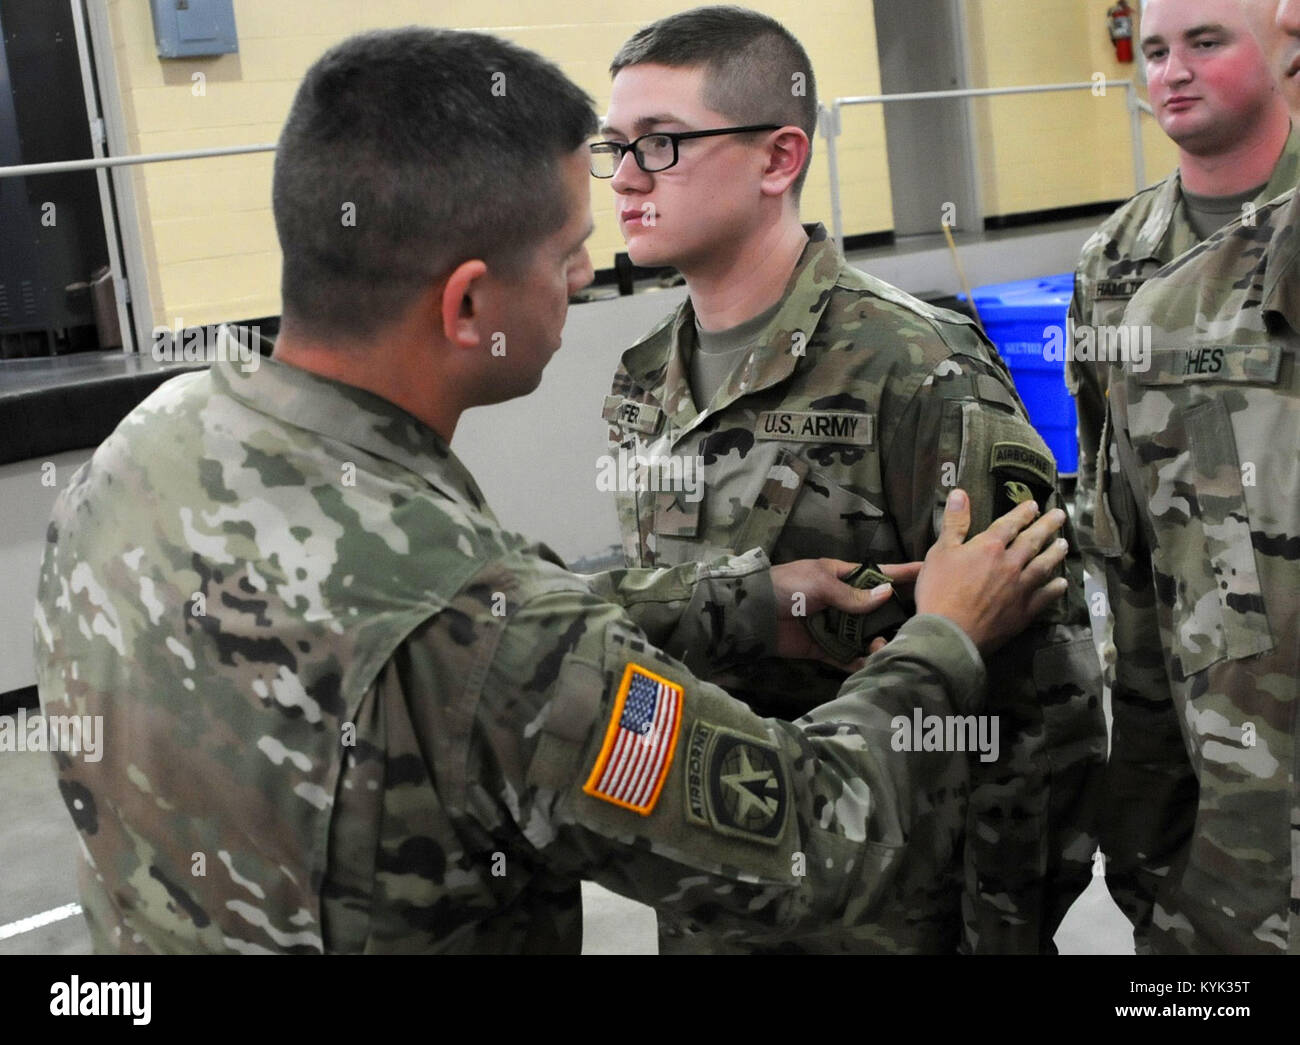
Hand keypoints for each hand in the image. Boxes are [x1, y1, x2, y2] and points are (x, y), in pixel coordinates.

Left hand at [771, 557, 922, 664]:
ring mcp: (832, 625)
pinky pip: (844, 655)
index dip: (901, 574)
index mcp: (841, 577)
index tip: (928, 571)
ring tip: (884, 648)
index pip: (877, 574)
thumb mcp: (822, 584)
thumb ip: (853, 595)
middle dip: (893, 618)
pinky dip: (857, 662)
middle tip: (914, 626)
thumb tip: (887, 594)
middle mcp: (841, 601)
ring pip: (863, 635)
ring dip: (876, 642)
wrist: (753, 613)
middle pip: (875, 610)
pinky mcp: (821, 647)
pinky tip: (870, 665)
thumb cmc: (788, 587)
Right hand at [914, 488, 1068, 654]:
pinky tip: (1062, 583)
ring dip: (1055, 554)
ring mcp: (1021, 588)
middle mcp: (1011, 564)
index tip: (1034, 504)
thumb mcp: (940, 552)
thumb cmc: (939, 590)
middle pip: (1033, 541)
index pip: (1010, 524)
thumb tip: (960, 492)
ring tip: (1064, 544)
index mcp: (990, 547)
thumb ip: (954, 522)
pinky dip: (1055, 589)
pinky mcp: (1024, 611)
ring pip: (1043, 566)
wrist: (950, 632)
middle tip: (1060, 516)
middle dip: (1047, 526)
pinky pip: (1045, 597)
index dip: (1023, 513)